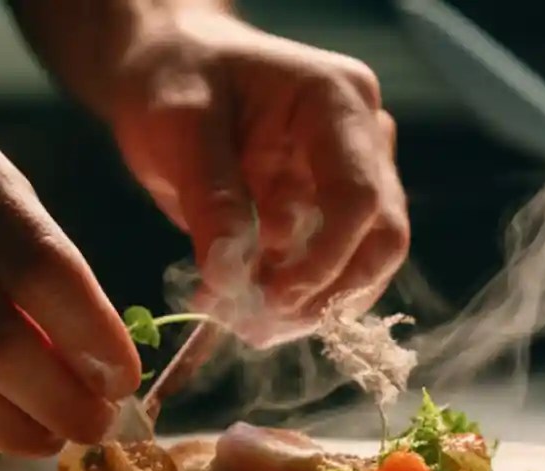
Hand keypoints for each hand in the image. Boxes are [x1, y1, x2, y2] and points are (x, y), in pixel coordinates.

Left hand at [106, 11, 409, 346]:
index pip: (360, 196)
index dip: (326, 260)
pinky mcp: (324, 209)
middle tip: (262, 328)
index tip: (272, 299)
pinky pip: (324, 267)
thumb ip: (209, 198)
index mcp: (337, 102)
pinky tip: (236, 306)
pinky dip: (287, 297)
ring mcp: (348, 176)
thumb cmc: (174, 78)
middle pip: (380, 238)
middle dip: (327, 294)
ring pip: (359, 263)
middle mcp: (362, 139)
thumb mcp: (180, 126)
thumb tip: (229, 279)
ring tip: (243, 325)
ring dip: (307, 305)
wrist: (164, 69)